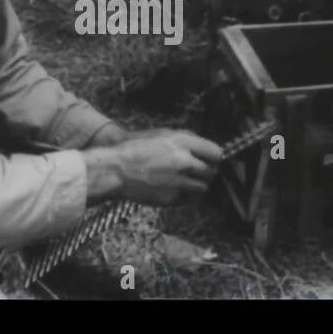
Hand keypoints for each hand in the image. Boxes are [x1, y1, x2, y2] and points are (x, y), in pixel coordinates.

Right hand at [83, 131, 222, 205]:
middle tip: (198, 171)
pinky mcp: (172, 198)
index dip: (215, 157)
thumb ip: (185, 139)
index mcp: (182, 143)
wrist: (115, 169)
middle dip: (207, 172)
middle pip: (212, 171)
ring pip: (203, 187)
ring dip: (198, 185)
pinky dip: (187, 195)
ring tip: (186, 181)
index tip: (211, 160)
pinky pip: (190, 199)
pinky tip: (176, 188)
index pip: (216, 153)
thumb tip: (203, 147)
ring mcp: (180, 182)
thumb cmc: (135, 149)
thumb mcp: (161, 134)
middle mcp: (185, 162)